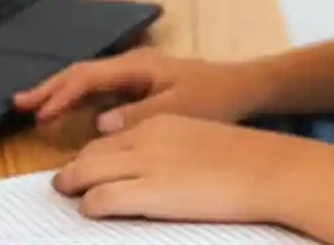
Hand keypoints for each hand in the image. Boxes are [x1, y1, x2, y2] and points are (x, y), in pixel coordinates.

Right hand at [12, 48, 274, 132]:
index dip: (61, 96)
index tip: (41, 115)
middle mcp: (132, 64)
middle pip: (81, 73)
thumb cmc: (214, 96)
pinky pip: (101, 89)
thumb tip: (100, 123)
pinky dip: (79, 99)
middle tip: (19, 104)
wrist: (241, 87)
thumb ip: (138, 116)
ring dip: (61, 93)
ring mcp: (135, 73)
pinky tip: (67, 110)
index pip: (88, 77)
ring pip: (88, 80)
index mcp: (138, 65)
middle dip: (50, 88)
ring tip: (33, 107)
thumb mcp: (178, 109)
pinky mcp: (140, 85)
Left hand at [52, 114, 325, 224]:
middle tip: (65, 185)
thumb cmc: (244, 160)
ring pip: (85, 173)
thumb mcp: (200, 139)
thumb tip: (158, 167)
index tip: (85, 169)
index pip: (109, 137)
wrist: (268, 168)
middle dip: (74, 171)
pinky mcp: (148, 193)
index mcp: (159, 122)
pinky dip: (89, 206)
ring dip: (73, 186)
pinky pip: (100, 199)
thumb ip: (171, 146)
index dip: (92, 156)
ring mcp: (144, 165)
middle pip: (90, 153)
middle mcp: (144, 138)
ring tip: (69, 198)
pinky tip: (90, 212)